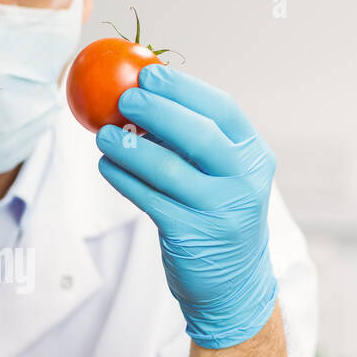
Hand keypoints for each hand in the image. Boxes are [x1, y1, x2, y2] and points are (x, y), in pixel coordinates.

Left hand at [96, 64, 277, 348]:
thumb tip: (141, 91)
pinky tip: (106, 165)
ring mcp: (220, 211)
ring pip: (169, 170)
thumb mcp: (223, 174)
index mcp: (254, 156)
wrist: (232, 282)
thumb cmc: (217, 212)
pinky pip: (150, 200)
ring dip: (131, 148)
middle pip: (199, 137)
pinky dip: (124, 180)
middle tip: (123, 97)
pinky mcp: (192, 236)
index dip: (184, 89)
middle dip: (158, 112)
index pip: (223, 111)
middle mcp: (244, 182)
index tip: (149, 74)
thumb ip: (194, 139)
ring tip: (102, 134)